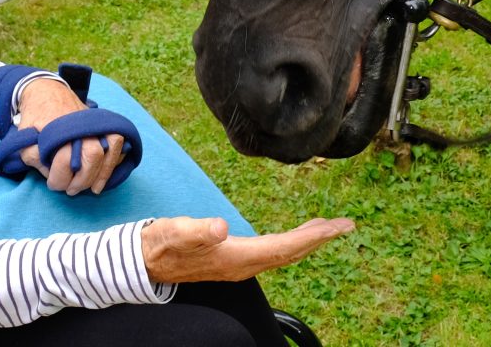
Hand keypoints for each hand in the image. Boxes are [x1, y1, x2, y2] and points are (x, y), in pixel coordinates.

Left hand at [14, 76, 126, 194]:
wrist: (46, 90)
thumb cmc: (34, 117)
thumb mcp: (24, 138)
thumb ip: (34, 158)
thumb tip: (50, 173)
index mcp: (60, 131)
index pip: (66, 162)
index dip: (60, 179)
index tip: (53, 184)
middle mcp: (81, 126)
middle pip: (93, 156)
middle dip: (84, 179)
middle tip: (72, 190)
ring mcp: (94, 122)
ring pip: (110, 147)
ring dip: (105, 171)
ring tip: (94, 188)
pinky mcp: (101, 121)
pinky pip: (117, 138)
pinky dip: (117, 156)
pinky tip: (108, 171)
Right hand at [141, 216, 354, 283]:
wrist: (145, 262)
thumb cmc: (161, 245)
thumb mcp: (175, 231)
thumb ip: (197, 230)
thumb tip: (219, 228)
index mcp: (236, 257)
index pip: (283, 247)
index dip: (311, 237)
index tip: (335, 227)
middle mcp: (243, 265)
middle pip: (291, 252)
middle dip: (319, 239)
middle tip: (345, 225)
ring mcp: (241, 264)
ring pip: (284, 253)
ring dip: (309, 241)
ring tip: (329, 228)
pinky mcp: (236, 259)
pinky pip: (275, 251)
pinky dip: (293, 241)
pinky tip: (298, 235)